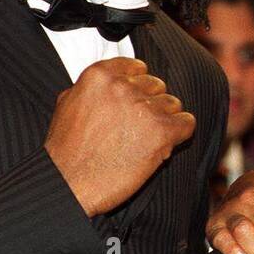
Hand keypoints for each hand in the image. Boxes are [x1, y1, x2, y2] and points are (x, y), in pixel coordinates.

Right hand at [45, 57, 195, 216]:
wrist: (68, 185)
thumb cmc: (66, 150)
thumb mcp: (68, 103)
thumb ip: (93, 87)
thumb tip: (114, 80)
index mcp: (100, 75)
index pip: (138, 67)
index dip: (138, 87)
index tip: (134, 102)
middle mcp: (123, 86)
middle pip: (157, 86)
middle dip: (150, 106)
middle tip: (136, 128)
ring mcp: (143, 107)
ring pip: (173, 104)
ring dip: (164, 121)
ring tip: (143, 141)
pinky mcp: (161, 131)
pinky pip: (187, 123)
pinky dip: (179, 135)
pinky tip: (163, 145)